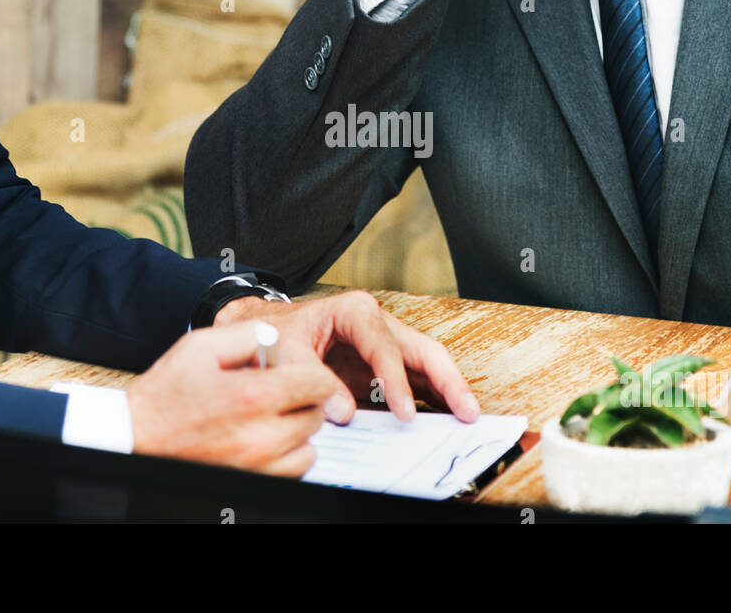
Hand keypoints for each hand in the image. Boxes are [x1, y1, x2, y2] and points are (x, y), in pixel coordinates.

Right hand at [126, 321, 337, 476]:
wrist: (136, 438)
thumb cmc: (165, 394)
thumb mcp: (202, 346)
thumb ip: (249, 335)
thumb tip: (280, 342)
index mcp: (253, 395)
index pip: (318, 384)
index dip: (314, 373)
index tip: (300, 373)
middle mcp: (261, 435)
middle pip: (316, 414)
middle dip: (303, 400)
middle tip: (278, 392)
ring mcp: (259, 465)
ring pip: (309, 444)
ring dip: (297, 429)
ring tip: (270, 417)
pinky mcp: (255, 483)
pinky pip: (295, 469)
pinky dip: (289, 454)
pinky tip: (267, 438)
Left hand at [214, 290, 480, 424]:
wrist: (263, 331)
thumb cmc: (275, 333)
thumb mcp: (286, 350)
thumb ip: (313, 379)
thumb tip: (343, 413)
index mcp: (356, 312)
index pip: (386, 347)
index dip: (397, 382)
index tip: (405, 413)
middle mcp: (378, 324)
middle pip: (423, 350)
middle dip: (448, 380)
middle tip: (467, 410)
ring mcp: (384, 345)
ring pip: (426, 365)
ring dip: (447, 390)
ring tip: (467, 417)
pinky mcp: (381, 367)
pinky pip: (414, 381)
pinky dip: (431, 398)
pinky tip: (446, 417)